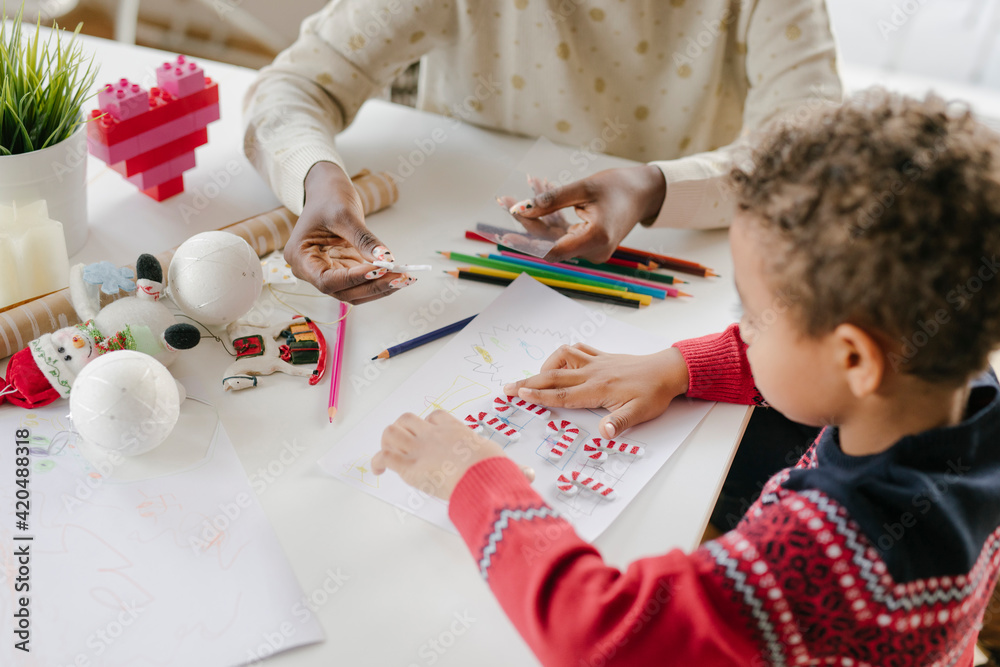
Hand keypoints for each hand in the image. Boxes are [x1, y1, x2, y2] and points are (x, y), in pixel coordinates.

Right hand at [284, 162, 414, 303]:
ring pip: (354, 292)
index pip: (326, 280)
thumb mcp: (345, 214)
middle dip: (372, 286)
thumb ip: (364, 239)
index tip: (380, 270)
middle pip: (342, 291)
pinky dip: (380, 281)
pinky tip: (398, 275)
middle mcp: (310, 271)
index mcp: (300, 258)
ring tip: (404, 278)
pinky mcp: (342, 270)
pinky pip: (361, 282)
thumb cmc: (328, 198)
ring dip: (379, 287)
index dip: (354, 279)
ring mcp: (327, 272)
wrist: (327, 190)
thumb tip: (386, 259)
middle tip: (401, 277)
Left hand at [371, 411, 509, 499]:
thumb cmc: (494, 468)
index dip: (428, 425)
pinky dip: (378, 461)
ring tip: (388, 455)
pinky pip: (384, 455)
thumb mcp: (504, 463)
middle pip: (407, 419)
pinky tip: (378, 469)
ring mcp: (419, 448)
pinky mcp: (409, 466)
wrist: (482, 476)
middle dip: (402, 429)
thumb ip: (515, 468)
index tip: (428, 438)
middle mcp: (433, 434)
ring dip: (387, 442)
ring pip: (391, 432)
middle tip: (403, 445)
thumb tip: (531, 475)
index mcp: (454, 430)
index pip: (435, 417)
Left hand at [503, 165, 666, 262]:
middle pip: (548, 241)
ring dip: (537, 213)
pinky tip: (540, 189)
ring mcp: (589, 249)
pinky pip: (561, 230)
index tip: (506, 236)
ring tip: (524, 187)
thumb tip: (521, 209)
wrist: (645, 192)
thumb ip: (551, 200)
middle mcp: (593, 251)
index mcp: (596, 240)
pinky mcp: (586, 242)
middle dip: (527, 221)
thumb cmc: (620, 187)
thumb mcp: (584, 188)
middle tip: (505, 201)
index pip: (552, 250)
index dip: (527, 244)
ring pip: (552, 234)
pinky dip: (550, 213)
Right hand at [503, 343, 689, 438]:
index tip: (519, 395)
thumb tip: (603, 434)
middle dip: (528, 382)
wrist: (667, 370)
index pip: (562, 395)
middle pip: (553, 377)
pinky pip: (579, 349)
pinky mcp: (603, 356)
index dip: (539, 396)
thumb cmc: (653, 394)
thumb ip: (618, 423)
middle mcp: (592, 373)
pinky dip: (565, 353)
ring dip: (544, 366)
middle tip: (507, 387)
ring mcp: (596, 362)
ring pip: (563, 358)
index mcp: (597, 389)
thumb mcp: (639, 413)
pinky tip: (561, 359)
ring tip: (534, 377)